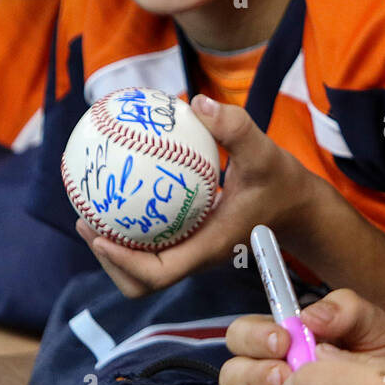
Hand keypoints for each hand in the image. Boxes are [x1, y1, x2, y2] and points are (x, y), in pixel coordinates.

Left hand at [80, 95, 321, 296]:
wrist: (298, 204)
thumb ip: (235, 129)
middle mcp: (196, 255)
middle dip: (108, 258)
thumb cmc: (281, 182)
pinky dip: (133, 225)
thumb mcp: (265, 152)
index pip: (158, 273)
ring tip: (92, 210)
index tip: (99, 235)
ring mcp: (193, 250)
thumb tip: (197, 103)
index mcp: (208, 248)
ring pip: (142, 265)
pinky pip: (153, 242)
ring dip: (114, 245)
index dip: (122, 262)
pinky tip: (124, 192)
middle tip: (86, 220)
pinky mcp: (192, 239)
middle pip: (140, 280)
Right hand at [220, 290, 384, 384]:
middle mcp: (271, 382)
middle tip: (283, 379)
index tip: (283, 342)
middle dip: (253, 375)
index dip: (254, 337)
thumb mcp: (374, 329)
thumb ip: (347, 310)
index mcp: (285, 346)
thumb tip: (312, 315)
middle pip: (234, 376)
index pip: (245, 335)